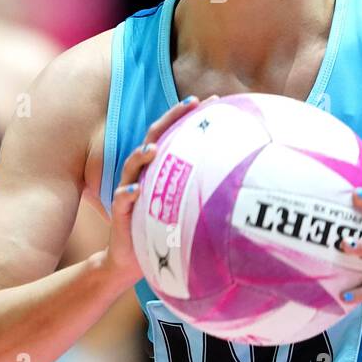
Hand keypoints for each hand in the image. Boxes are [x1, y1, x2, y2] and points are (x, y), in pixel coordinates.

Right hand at [105, 95, 216, 286]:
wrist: (130, 260)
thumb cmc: (161, 230)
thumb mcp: (183, 206)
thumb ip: (199, 189)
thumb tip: (240, 180)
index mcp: (158, 167)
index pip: (174, 133)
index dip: (190, 115)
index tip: (214, 100)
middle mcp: (142, 172)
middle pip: (153, 137)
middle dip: (171, 118)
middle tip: (191, 103)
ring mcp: (128, 189)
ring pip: (132, 165)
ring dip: (142, 154)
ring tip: (154, 148)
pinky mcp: (120, 212)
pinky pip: (122, 198)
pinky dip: (129, 191)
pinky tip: (137, 189)